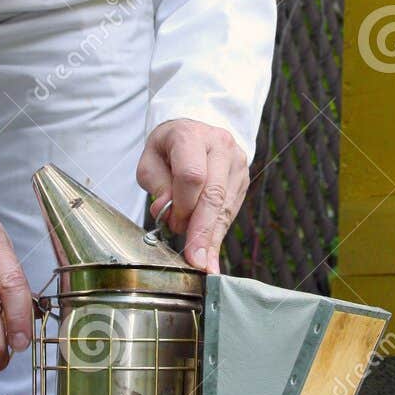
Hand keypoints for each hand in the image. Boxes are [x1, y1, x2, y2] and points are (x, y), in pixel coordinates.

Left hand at [136, 119, 248, 272]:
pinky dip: (219, 232)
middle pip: (214, 194)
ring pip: (225, 205)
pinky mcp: (243, 178)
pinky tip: (211, 252)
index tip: (174, 226)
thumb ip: (157, 186)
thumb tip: (167, 213)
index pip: (191, 176)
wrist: (195, 130)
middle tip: (196, 261)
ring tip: (204, 264)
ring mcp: (236, 161)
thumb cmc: (168, 148)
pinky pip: (231, 209)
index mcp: (191, 136)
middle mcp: (220, 145)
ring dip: (212, 237)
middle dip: (203, 231)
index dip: (182, 206)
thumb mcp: (150, 161)